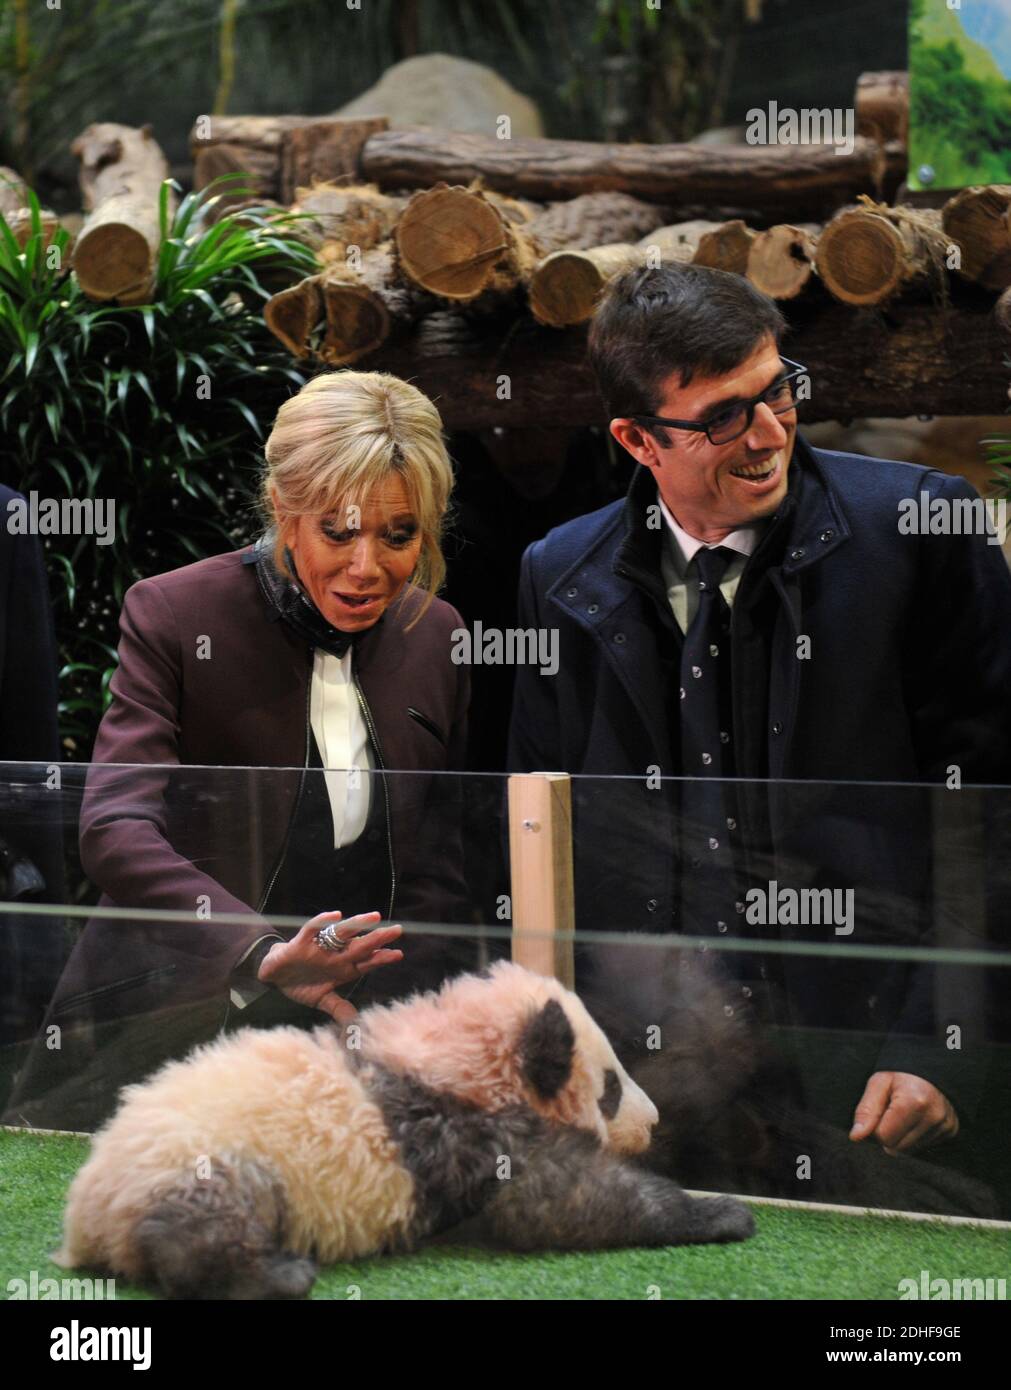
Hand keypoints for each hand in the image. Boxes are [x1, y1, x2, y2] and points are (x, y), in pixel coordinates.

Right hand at [257, 910, 402, 1023]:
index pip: (367, 962)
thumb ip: (339, 1008)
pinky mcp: (301, 942)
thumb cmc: (301, 983)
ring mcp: (320, 947)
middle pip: (360, 945)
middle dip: (378, 938)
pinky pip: (313, 928)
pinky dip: (323, 921)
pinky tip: (337, 915)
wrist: (273, 976)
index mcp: (343, 968)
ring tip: (374, 917)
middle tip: (397, 931)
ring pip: (342, 933)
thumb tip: (356, 1024)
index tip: (399, 954)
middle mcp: (335, 955)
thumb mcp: (321, 1000)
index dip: (382, 958)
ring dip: (358, 924)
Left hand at [849, 1071, 958, 1154]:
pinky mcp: (951, 1131)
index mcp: (914, 1101)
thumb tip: (856, 1136)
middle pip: (897, 1148)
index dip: (875, 1126)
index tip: (880, 1111)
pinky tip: (916, 1119)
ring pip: (909, 1151)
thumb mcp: (878, 1083)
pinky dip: (914, 1137)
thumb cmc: (900, 1075)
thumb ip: (866, 1110)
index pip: (884, 1137)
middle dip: (888, 1134)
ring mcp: (945, 1125)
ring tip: (904, 1115)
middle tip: (891, 1113)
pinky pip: (923, 1147)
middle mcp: (934, 1116)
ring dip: (900, 1137)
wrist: (930, 1066)